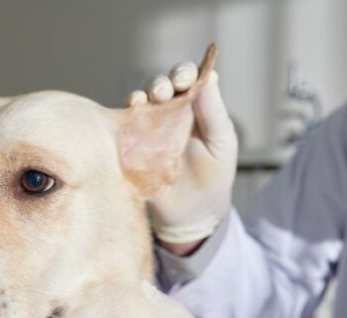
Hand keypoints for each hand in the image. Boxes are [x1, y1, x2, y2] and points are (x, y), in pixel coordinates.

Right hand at [127, 62, 237, 247]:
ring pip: (140, 101)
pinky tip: (130, 116)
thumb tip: (210, 77)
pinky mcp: (133, 145)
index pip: (189, 79)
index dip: (186, 73)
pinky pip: (125, 126)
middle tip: (163, 91)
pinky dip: (126, 116)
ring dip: (141, 96)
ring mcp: (149, 128)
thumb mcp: (222, 144)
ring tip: (144, 101)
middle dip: (160, 83)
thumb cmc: (213, 178)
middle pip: (161, 86)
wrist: (192, 215)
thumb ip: (214, 112)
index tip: (186, 79)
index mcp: (196, 107)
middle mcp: (171, 112)